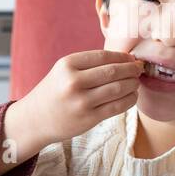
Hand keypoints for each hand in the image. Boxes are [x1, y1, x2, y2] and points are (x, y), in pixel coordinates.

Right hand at [6, 49, 143, 150]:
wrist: (35, 119)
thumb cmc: (54, 91)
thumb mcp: (64, 71)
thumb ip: (89, 64)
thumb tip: (125, 60)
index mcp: (68, 65)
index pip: (103, 56)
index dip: (122, 57)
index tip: (131, 58)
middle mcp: (74, 82)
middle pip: (113, 72)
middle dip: (131, 69)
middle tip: (139, 69)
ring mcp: (82, 101)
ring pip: (118, 89)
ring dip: (132, 84)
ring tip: (136, 82)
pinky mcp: (89, 118)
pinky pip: (117, 107)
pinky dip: (129, 100)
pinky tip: (132, 96)